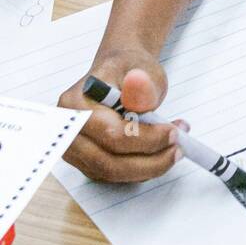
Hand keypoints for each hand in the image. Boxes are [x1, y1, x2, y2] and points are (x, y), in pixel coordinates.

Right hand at [59, 52, 185, 182]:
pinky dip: (140, 169)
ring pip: (112, 173)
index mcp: (75, 104)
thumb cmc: (127, 70)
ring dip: (149, 167)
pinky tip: (158, 152)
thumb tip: (137, 86)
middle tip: (178, 149)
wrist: (118, 73)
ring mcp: (73, 149)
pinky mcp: (85, 161)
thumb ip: (142, 83)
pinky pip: (114, 175)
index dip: (147, 139)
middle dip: (151, 161)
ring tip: (174, 148)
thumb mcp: (142, 68)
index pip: (112, 134)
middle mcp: (67, 130)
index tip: (174, 133)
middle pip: (109, 162)